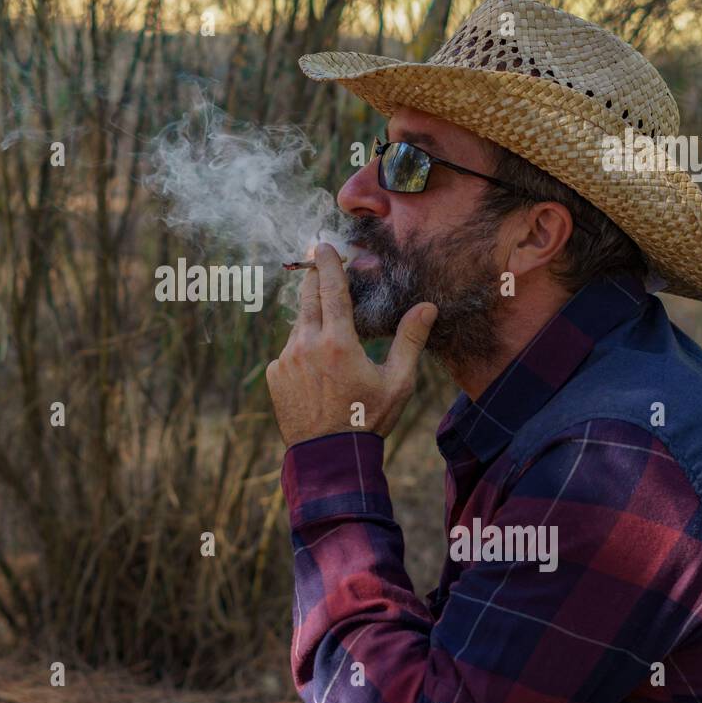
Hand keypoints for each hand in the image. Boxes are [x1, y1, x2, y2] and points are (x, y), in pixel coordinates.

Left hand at [265, 242, 437, 446]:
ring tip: (329, 336)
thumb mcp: (397, 382)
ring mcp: (285, 360)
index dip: (329, 263)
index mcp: (338, 342)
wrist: (329, 457)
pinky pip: (287, 352)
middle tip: (317, 261)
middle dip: (313, 278)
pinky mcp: (273, 375)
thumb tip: (428, 307)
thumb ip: (410, 340)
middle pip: (308, 298)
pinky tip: (316, 370)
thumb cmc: (368, 419)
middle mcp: (306, 345)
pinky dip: (300, 351)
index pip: (331, 289)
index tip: (324, 245)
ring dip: (311, 322)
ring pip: (298, 327)